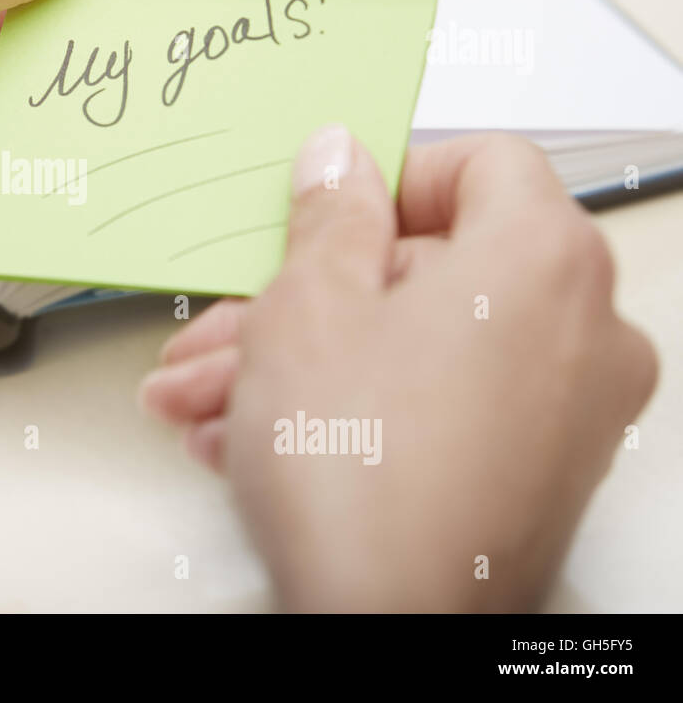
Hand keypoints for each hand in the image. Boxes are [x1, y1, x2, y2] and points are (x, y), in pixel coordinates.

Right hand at [140, 128, 657, 610]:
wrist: (384, 630)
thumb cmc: (359, 474)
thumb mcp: (306, 308)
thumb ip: (328, 216)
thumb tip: (339, 160)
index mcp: (540, 261)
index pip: (485, 163)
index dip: (390, 178)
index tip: (325, 215)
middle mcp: (582, 332)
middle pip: (429, 273)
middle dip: (302, 298)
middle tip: (228, 326)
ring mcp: (566, 415)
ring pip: (416, 349)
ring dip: (303, 364)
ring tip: (207, 400)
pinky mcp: (534, 477)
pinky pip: (436, 409)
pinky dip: (353, 410)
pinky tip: (251, 441)